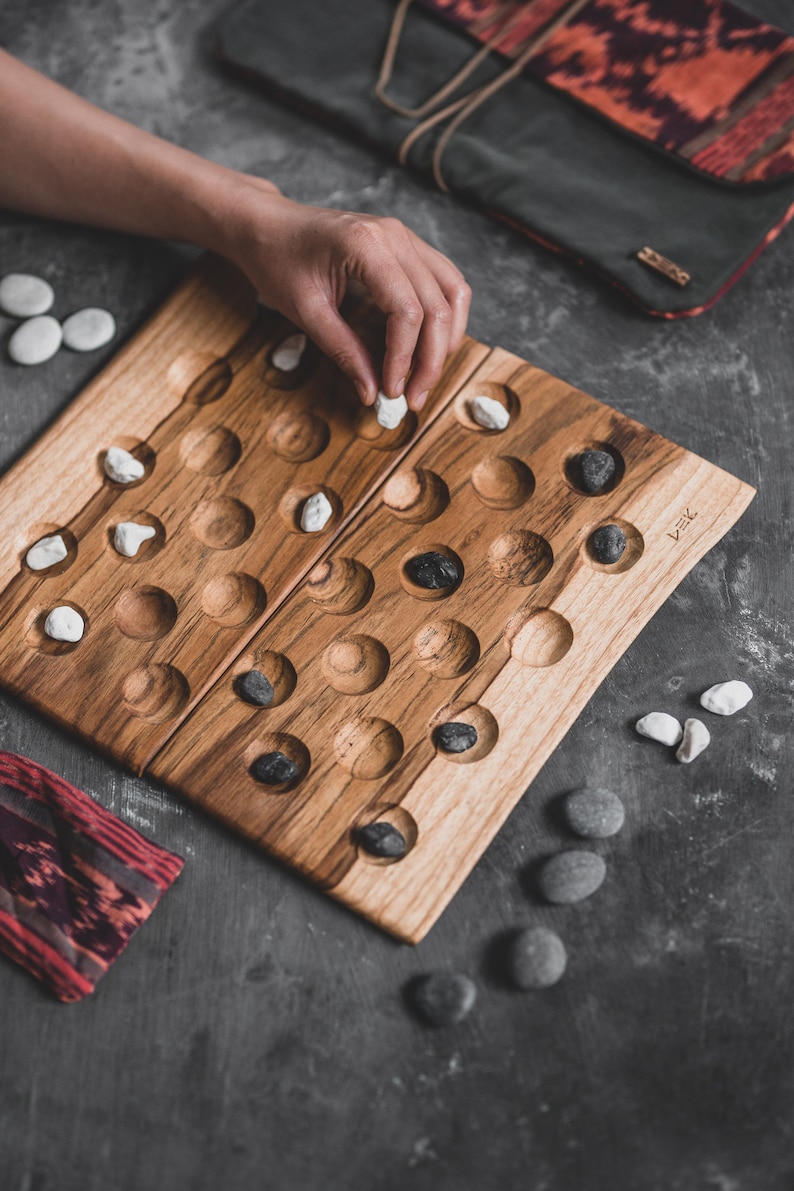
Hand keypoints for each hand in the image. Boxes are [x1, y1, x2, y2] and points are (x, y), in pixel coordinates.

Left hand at [225, 189, 470, 409]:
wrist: (267, 225)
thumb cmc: (277, 260)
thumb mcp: (305, 312)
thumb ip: (343, 351)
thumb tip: (371, 392)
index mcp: (365, 245)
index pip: (406, 311)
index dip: (403, 358)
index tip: (391, 391)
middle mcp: (394, 234)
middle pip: (436, 306)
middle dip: (430, 359)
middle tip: (413, 397)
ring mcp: (405, 235)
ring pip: (453, 292)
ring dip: (447, 339)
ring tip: (425, 375)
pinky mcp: (407, 244)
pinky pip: (445, 280)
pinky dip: (446, 316)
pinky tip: (431, 345)